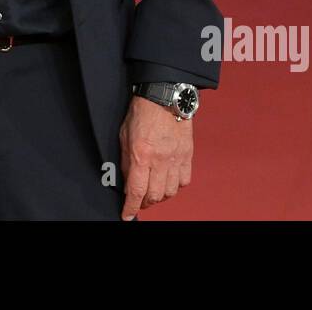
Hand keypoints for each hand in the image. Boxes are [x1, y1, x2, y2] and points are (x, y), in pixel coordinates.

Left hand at [118, 96, 192, 219]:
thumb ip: (127, 162)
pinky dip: (176, 185)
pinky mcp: (187, 155)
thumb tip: (128, 184)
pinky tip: (168, 179)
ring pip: (170, 192)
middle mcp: (160, 160)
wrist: (164, 96)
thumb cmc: (142, 113)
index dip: (131, 208)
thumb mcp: (124, 137)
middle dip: (145, 202)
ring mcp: (176, 158)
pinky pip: (184, 181)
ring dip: (161, 195)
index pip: (136, 192)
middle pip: (154, 195)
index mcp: (142, 155)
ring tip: (154, 189)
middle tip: (140, 200)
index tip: (127, 215)